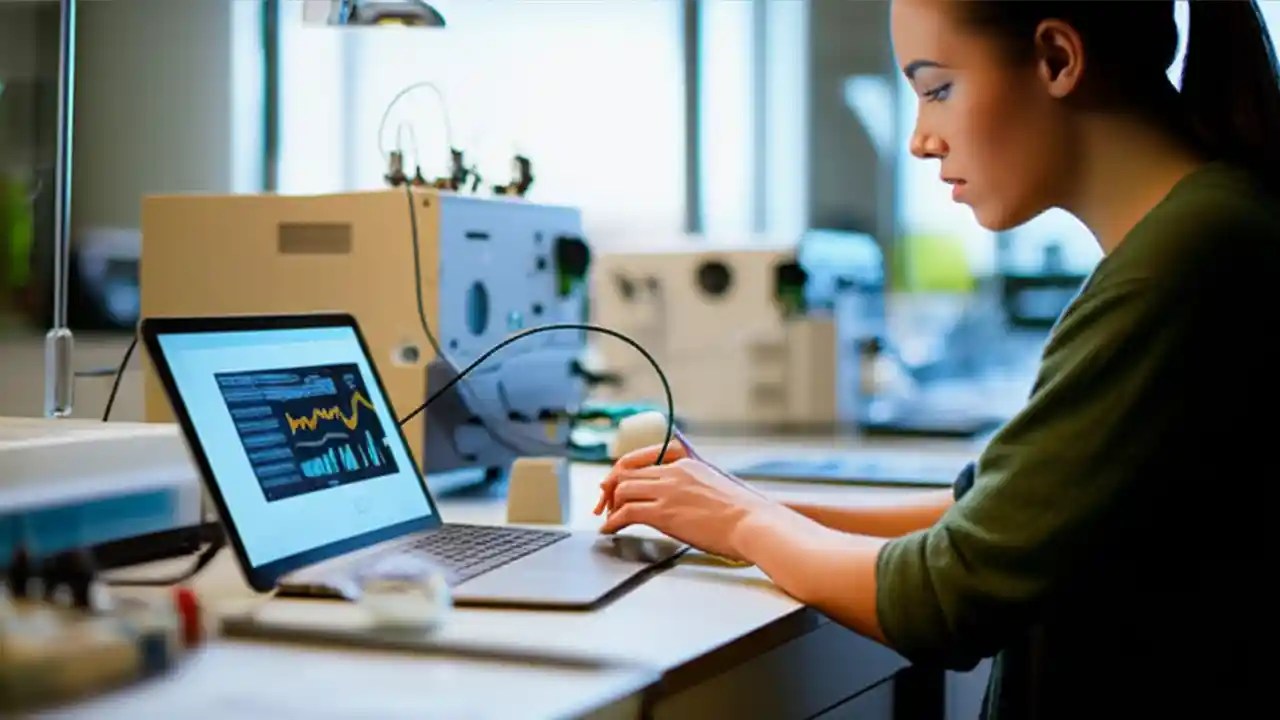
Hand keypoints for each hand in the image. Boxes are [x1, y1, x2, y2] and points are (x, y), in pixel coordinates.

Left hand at [598, 457, 781, 561]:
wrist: (754, 524)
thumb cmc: (744, 513)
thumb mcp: (716, 485)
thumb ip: (693, 484)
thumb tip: (680, 498)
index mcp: (686, 462)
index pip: (641, 458)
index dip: (622, 471)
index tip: (615, 483)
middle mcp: (674, 472)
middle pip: (626, 471)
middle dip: (611, 489)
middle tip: (604, 504)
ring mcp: (668, 491)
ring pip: (623, 490)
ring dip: (610, 506)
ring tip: (608, 520)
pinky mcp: (664, 513)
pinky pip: (626, 513)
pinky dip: (612, 522)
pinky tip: (610, 531)